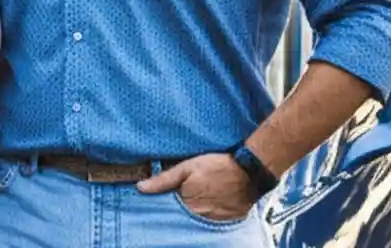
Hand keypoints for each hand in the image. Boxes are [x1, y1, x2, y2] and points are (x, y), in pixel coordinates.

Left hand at [136, 153, 256, 221]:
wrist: (250, 173)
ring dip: (188, 216)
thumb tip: (140, 187)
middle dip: (174, 213)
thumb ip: (163, 180)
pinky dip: (203, 218)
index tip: (154, 205)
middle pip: (179, 219)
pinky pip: (208, 224)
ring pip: (193, 222)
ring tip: (191, 204)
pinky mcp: (224, 223)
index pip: (166, 213)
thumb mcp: (187, 167)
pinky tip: (203, 209)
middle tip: (176, 202)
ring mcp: (212, 222)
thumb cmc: (217, 166)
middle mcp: (198, 217)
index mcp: (186, 204)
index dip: (160, 208)